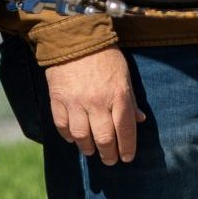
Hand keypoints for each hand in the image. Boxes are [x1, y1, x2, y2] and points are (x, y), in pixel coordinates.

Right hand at [45, 48, 144, 165]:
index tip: (127, 158)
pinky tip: (74, 138)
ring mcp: (76, 102)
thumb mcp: (124, 75)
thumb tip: (139, 121)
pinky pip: (63, 126)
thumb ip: (130, 100)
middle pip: (104, 139)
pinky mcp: (58, 100)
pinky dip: (68, 136)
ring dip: (88, 149)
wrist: (75, 38)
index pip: (125, 131)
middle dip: (109, 155)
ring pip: (82, 137)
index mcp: (118, 96)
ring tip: (91, 151)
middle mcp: (98, 102)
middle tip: (110, 160)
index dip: (127, 149)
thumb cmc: (105, 56)